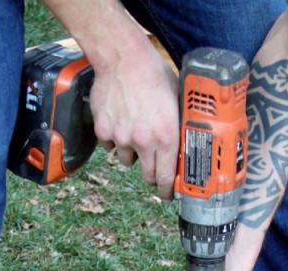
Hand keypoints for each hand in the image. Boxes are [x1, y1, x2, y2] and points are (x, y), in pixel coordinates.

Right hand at [90, 45, 178, 198]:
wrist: (123, 58)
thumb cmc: (153, 74)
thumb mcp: (176, 100)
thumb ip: (177, 126)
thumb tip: (184, 144)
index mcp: (165, 136)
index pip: (167, 177)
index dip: (168, 190)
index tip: (168, 194)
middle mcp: (143, 141)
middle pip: (147, 175)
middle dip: (152, 175)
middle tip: (154, 167)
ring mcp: (121, 138)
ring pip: (127, 160)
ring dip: (133, 153)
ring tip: (135, 130)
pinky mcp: (104, 131)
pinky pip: (110, 146)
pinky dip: (115, 139)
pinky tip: (120, 120)